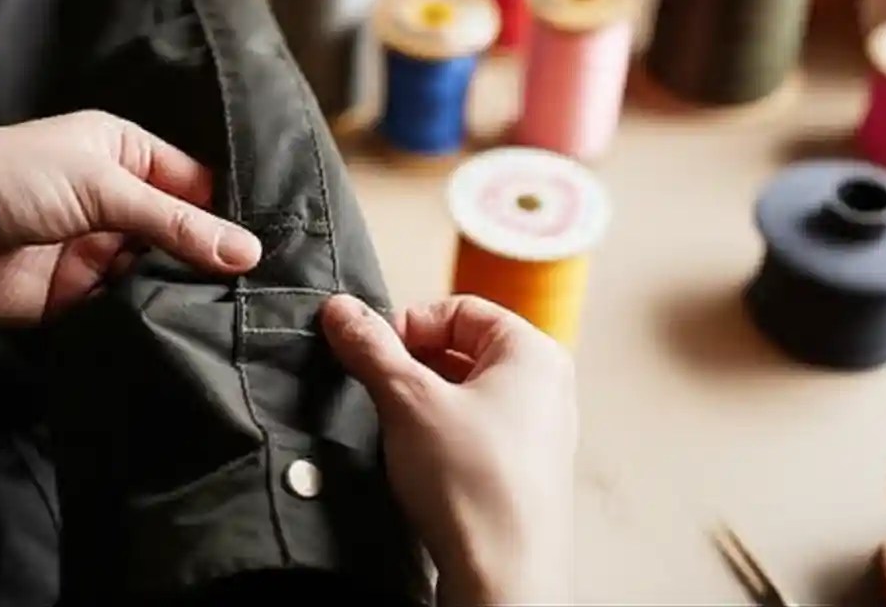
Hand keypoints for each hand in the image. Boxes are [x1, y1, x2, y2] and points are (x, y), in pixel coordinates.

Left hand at [0, 111, 260, 319]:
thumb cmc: (1, 177)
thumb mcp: (98, 184)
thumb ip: (173, 222)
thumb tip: (247, 253)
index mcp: (124, 154)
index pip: (196, 185)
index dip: (230, 215)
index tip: (275, 249)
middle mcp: (115, 203)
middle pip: (183, 236)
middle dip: (214, 261)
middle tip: (267, 295)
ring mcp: (96, 253)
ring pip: (160, 278)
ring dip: (186, 296)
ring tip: (238, 321)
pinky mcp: (75, 301)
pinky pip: (126, 313)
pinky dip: (150, 323)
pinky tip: (188, 337)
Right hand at [320, 295, 576, 605]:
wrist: (503, 576)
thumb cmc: (473, 485)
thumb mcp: (407, 400)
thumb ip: (370, 347)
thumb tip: (340, 310)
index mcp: (532, 353)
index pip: (459, 309)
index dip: (408, 325)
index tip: (373, 353)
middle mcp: (545, 387)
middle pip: (462, 348)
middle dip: (411, 366)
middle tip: (378, 389)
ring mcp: (538, 431)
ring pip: (464, 392)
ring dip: (422, 402)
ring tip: (398, 430)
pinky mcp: (524, 470)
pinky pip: (474, 431)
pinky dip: (440, 435)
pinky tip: (420, 462)